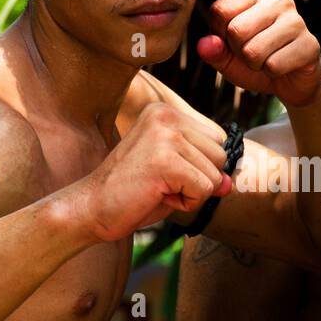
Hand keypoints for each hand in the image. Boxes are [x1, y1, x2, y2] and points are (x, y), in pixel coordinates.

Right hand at [76, 102, 231, 241]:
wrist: (91, 208)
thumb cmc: (131, 192)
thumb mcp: (174, 174)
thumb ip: (204, 171)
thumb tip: (228, 184)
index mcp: (165, 112)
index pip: (216, 140)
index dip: (198, 167)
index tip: (165, 173)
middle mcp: (166, 116)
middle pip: (220, 155)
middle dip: (198, 180)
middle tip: (161, 184)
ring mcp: (165, 136)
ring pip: (214, 175)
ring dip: (191, 193)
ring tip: (158, 189)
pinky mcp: (165, 160)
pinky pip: (203, 189)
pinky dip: (186, 203)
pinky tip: (157, 196)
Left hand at [197, 0, 320, 107]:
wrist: (289, 82)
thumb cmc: (255, 62)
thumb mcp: (227, 58)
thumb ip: (212, 51)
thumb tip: (204, 44)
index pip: (219, 11)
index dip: (220, 36)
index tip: (236, 42)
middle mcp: (279, 0)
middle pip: (236, 30)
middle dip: (239, 52)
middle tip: (254, 54)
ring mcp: (297, 21)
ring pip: (254, 51)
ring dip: (256, 65)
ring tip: (268, 60)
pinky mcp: (310, 44)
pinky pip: (273, 66)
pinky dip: (272, 74)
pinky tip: (284, 67)